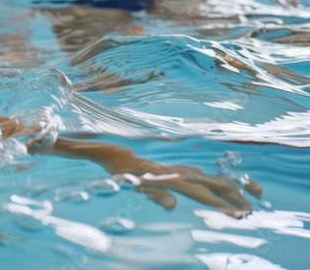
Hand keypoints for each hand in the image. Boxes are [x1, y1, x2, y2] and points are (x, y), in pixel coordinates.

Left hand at [111, 158, 261, 218]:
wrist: (119, 157)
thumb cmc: (124, 175)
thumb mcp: (133, 186)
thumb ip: (153, 194)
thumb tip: (170, 205)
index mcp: (172, 179)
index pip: (202, 194)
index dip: (220, 205)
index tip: (237, 215)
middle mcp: (181, 172)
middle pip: (215, 184)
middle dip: (235, 197)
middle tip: (251, 212)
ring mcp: (182, 169)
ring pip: (214, 177)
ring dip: (234, 187)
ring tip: (254, 195)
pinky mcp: (182, 169)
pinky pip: (206, 175)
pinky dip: (222, 180)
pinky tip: (232, 185)